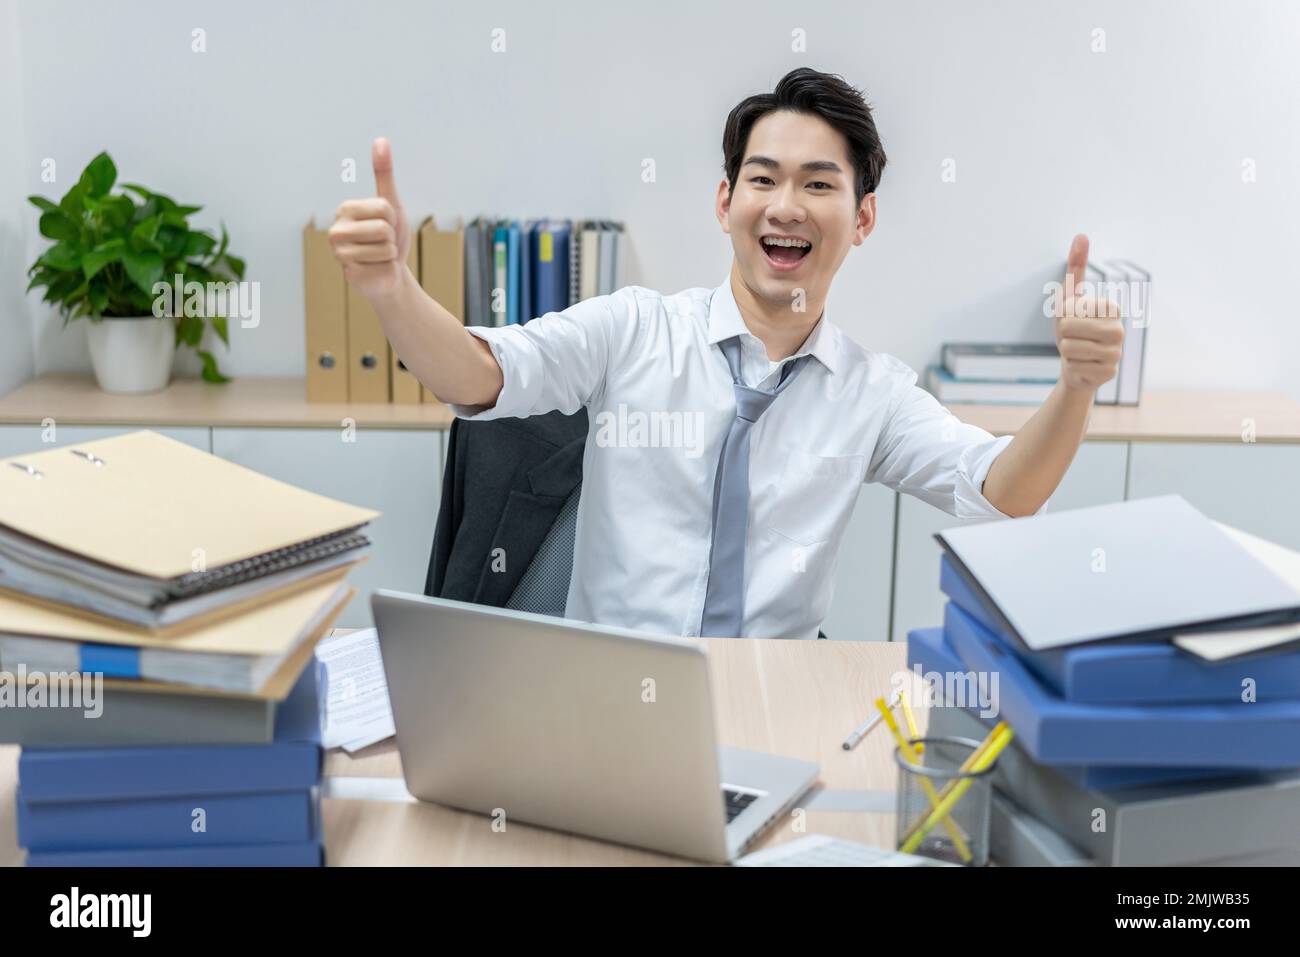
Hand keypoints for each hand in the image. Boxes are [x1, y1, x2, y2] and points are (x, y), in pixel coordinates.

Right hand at [330, 137, 411, 300]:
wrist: (391, 271)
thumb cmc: (390, 236)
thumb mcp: (392, 203)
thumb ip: (384, 173)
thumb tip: (381, 139)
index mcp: (345, 209)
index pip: (384, 207)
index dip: (393, 218)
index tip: (386, 225)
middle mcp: (336, 229)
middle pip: (383, 227)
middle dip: (392, 236)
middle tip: (384, 243)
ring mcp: (340, 252)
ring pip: (384, 246)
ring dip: (390, 252)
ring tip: (380, 255)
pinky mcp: (349, 272)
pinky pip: (382, 263)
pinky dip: (387, 267)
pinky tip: (376, 268)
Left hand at [1055, 234, 1123, 394]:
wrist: (1075, 363)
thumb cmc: (1072, 327)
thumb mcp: (1069, 297)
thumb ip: (1076, 267)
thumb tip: (1081, 235)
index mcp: (1112, 308)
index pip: (1072, 308)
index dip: (1064, 315)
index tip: (1075, 319)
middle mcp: (1119, 329)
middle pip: (1069, 328)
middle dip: (1063, 334)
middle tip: (1073, 337)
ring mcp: (1117, 353)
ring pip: (1070, 349)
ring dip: (1066, 351)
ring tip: (1077, 351)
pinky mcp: (1109, 373)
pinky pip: (1074, 367)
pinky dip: (1071, 367)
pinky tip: (1083, 365)